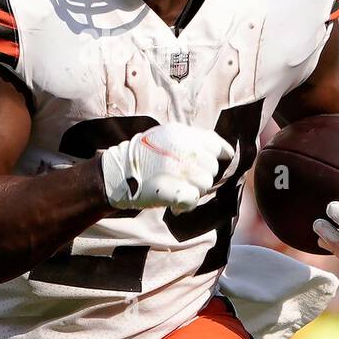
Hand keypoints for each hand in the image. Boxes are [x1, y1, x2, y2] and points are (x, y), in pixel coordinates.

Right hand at [100, 124, 233, 213]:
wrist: (118, 172)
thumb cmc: (142, 156)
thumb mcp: (164, 135)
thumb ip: (189, 139)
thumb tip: (217, 148)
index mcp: (183, 134)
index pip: (215, 143)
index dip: (219, 153)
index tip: (220, 160)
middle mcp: (185, 150)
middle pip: (212, 167)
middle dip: (201, 175)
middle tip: (183, 179)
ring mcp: (180, 170)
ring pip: (205, 184)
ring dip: (194, 190)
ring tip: (177, 189)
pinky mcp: (175, 189)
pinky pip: (194, 198)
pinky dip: (186, 204)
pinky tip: (175, 202)